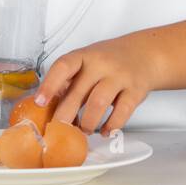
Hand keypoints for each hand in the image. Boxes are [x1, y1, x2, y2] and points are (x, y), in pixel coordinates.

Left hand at [33, 34, 165, 135]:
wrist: (146, 53)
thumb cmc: (110, 60)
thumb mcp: (88, 61)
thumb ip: (70, 80)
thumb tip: (48, 107)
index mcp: (84, 55)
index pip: (63, 66)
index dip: (49, 85)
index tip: (39, 102)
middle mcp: (101, 63)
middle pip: (78, 92)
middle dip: (65, 116)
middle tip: (58, 130)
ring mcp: (120, 76)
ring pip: (98, 103)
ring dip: (87, 123)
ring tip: (84, 130)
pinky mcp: (136, 91)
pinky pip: (121, 113)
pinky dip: (111, 126)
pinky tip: (105, 130)